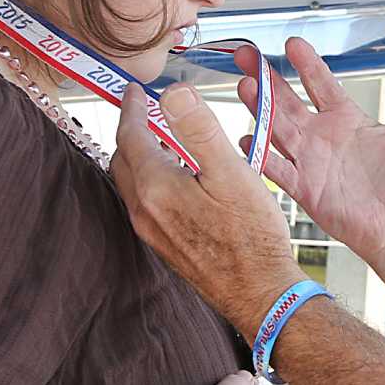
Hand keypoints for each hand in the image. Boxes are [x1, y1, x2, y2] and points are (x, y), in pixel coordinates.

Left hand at [112, 80, 302, 332]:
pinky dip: (151, 180)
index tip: (135, 91)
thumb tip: (173, 92)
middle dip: (132, 131)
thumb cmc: (252, 236)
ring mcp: (151, 232)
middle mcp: (144, 210)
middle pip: (123, 159)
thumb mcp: (232, 173)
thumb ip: (199, 129)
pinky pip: (145, 203)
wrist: (260, 294)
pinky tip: (178, 179)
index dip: (132, 108)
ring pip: (132, 183)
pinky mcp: (164, 246)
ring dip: (141, 157)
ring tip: (165, 140)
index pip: (130, 135)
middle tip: (146, 112)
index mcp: (156, 187)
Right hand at [232, 38, 384, 266]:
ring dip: (261, 109)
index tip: (292, 43)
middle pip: (288, 101)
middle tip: (247, 55)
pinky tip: (246, 140)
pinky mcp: (305, 188)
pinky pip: (277, 169)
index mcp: (345, 119)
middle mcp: (322, 136)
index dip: (307, 63)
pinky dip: (261, 156)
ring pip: (278, 129)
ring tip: (244, 87)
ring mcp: (310, 160)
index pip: (321, 83)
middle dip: (267, 78)